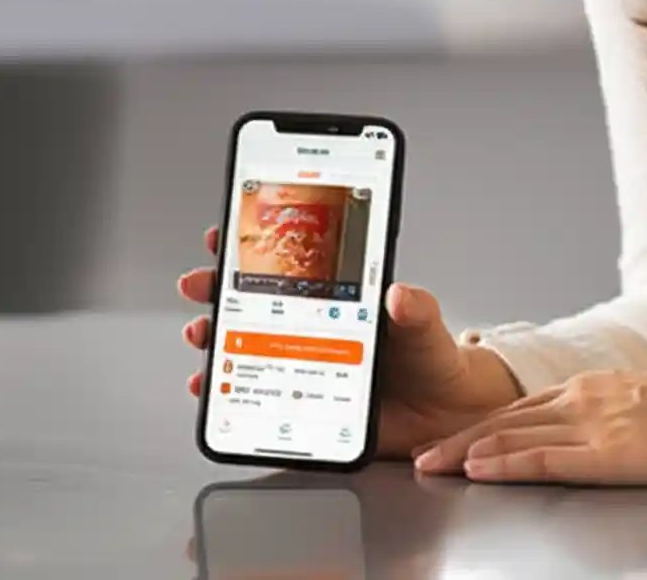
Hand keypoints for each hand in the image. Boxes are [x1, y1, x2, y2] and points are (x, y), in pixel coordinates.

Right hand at [177, 227, 522, 458]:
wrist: (446, 414)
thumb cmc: (430, 358)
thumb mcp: (426, 327)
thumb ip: (417, 311)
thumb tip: (400, 295)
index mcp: (337, 298)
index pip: (286, 264)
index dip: (251, 245)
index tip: (224, 234)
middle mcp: (312, 328)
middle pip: (251, 303)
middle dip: (216, 289)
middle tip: (199, 284)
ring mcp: (304, 364)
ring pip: (245, 347)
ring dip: (215, 339)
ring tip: (203, 335)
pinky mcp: (305, 403)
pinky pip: (260, 396)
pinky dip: (231, 394)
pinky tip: (214, 389)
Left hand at [414, 371, 646, 484]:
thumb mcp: (642, 407)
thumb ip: (603, 417)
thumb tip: (575, 436)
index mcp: (592, 387)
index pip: (519, 408)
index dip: (477, 426)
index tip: (446, 439)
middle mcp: (584, 398)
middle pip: (504, 420)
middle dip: (457, 439)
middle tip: (420, 454)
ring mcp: (596, 423)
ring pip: (513, 436)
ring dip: (466, 452)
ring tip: (430, 464)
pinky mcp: (613, 452)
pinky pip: (547, 458)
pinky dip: (505, 463)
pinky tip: (479, 470)